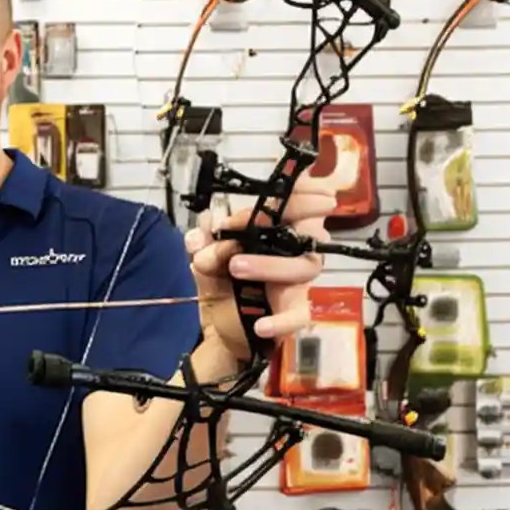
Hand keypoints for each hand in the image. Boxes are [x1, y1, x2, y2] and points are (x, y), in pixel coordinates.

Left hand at [186, 177, 336, 361]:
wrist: (219, 326)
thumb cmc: (222, 280)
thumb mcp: (205, 256)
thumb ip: (202, 242)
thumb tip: (200, 237)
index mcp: (274, 229)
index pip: (297, 201)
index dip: (305, 188)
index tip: (303, 182)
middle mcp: (292, 250)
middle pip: (310, 228)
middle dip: (295, 213)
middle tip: (255, 219)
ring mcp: (295, 281)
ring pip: (304, 267)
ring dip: (270, 265)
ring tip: (234, 267)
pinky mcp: (291, 311)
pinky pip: (298, 315)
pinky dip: (281, 321)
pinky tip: (261, 325)